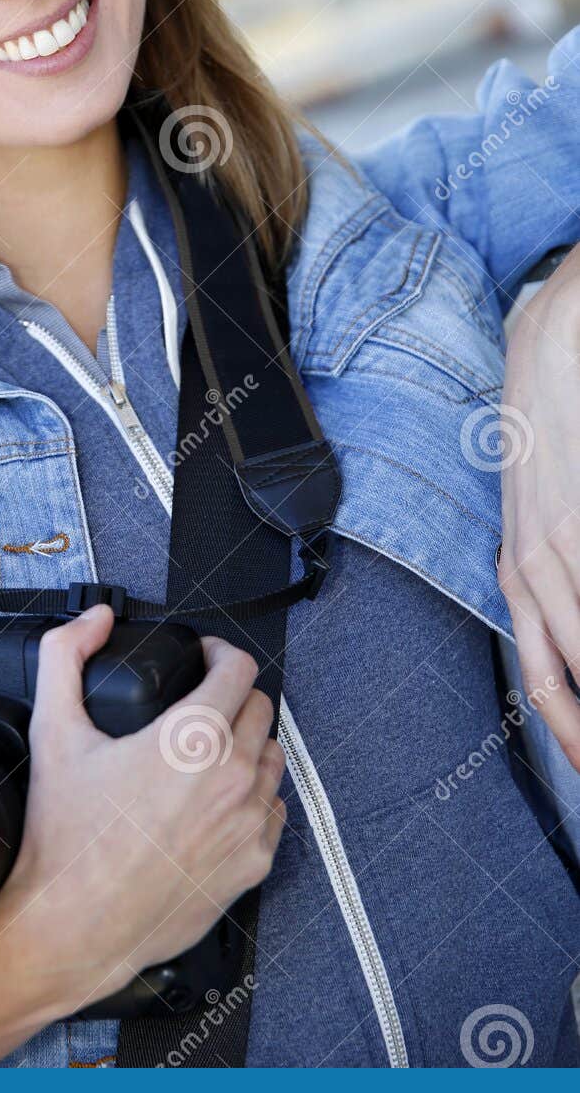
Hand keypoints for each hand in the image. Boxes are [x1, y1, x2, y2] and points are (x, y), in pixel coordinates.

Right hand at [0, 602, 286, 1013]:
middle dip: (232, 696)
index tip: (202, 658)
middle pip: (262, 708)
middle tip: (200, 704)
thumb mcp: (52, 731)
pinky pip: (273, 813)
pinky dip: (251, 800)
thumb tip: (94, 619)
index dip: (218, 652)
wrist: (73, 926)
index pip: (241, 668)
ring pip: (273, 759)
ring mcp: (249, 824)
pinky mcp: (253, 865)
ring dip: (247, 746)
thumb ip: (65, 656)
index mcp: (193, 739)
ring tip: (208, 753)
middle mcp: (233, 778)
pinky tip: (215, 804)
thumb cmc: (66, 840)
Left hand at [498, 243, 579, 770]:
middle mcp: (531, 567)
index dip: (573, 740)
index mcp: (519, 578)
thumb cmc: (553, 444)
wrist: (549, 352)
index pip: (544, 685)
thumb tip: (565, 658)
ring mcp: (560, 537)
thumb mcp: (545, 521)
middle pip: (565, 678)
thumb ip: (553, 586)